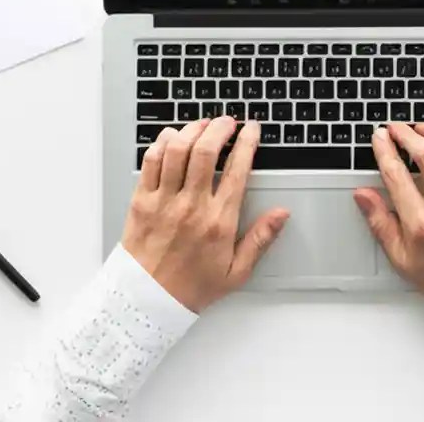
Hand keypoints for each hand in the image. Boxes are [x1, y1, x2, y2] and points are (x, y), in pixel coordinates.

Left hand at [121, 117, 288, 311]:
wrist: (148, 300)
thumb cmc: (191, 287)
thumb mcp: (237, 271)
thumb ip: (261, 239)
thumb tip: (281, 214)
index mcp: (219, 221)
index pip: (238, 169)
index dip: (247, 142)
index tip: (252, 131)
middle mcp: (191, 206)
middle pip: (206, 150)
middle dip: (220, 127)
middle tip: (228, 122)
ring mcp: (164, 201)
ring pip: (177, 149)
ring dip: (192, 130)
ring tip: (203, 125)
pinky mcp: (142, 201)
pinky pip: (151, 161)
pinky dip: (162, 143)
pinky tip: (173, 138)